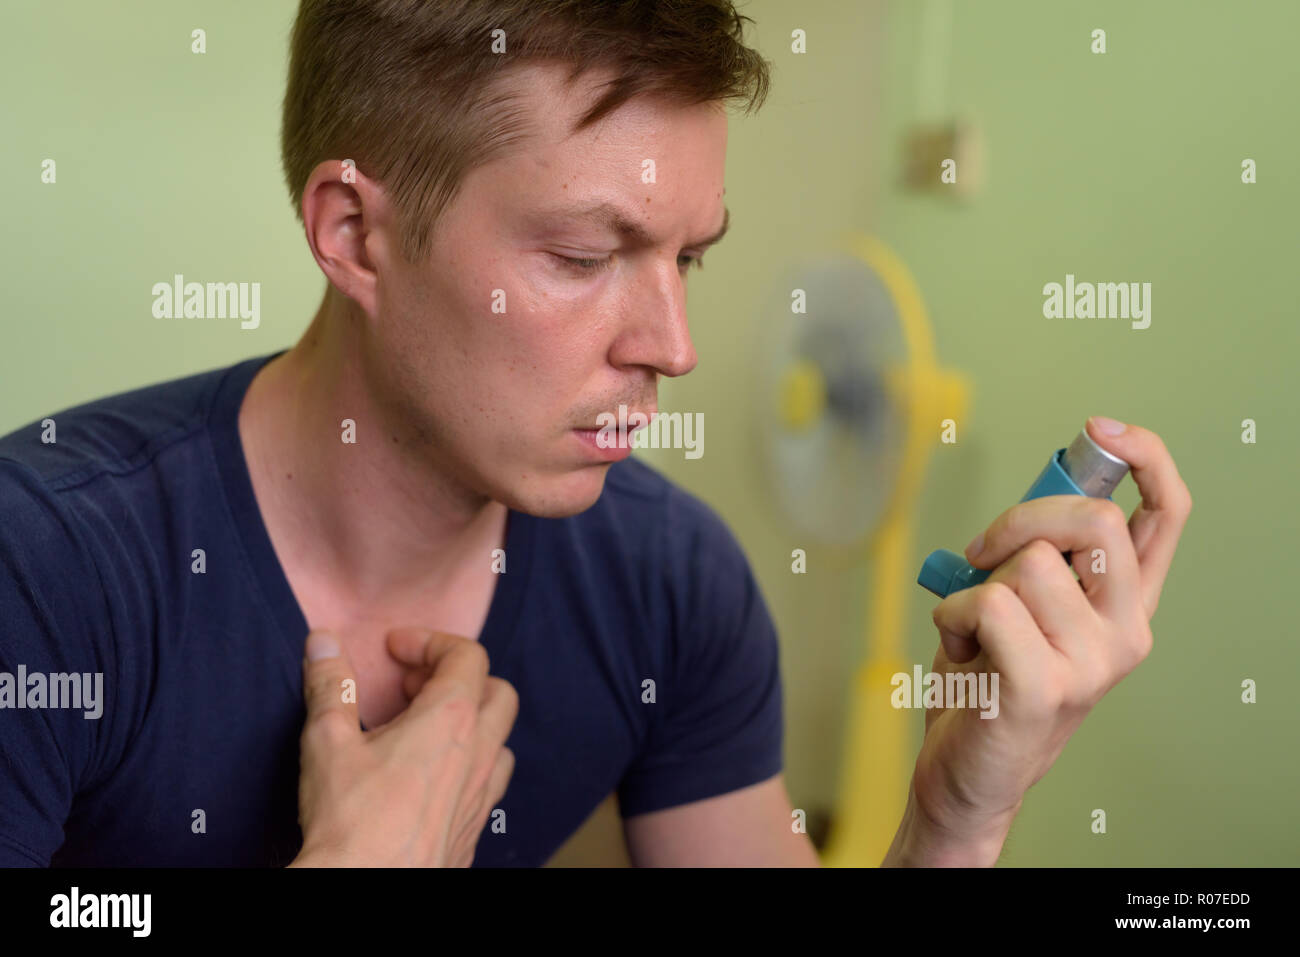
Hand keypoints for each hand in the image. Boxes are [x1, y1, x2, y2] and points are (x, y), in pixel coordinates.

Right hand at [289, 628, 517, 866]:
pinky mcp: (474, 830)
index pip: (466, 655)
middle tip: (410, 688)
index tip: (394, 648)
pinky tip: (427, 779)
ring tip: (420, 730)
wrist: (366, 890)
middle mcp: (480, 754)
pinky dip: (467, 766)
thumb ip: (332, 683)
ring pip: (500, 741)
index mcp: (452, 720)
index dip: (430, 641)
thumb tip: (324, 640)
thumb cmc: (351, 820)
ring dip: (470, 724)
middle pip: (497, 692)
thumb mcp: (328, 740)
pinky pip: (489, 785)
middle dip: (459, 678)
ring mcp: (483, 795)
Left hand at [900, 417, 1191, 863]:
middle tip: (982, 554)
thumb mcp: (1025, 606)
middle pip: (1095, 521)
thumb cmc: (988, 683)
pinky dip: (954, 617)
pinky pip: (989, 605)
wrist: (969, 775)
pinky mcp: (1046, 686)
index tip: (1098, 429)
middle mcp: (1126, 632)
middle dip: (1021, 518)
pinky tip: (961, 653)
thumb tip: (1033, 506)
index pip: (1167, 514)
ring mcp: (1092, 663)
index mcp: (1126, 605)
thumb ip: (1042, 557)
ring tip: (975, 632)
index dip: (1145, 457)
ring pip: (1027, 565)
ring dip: (975, 588)